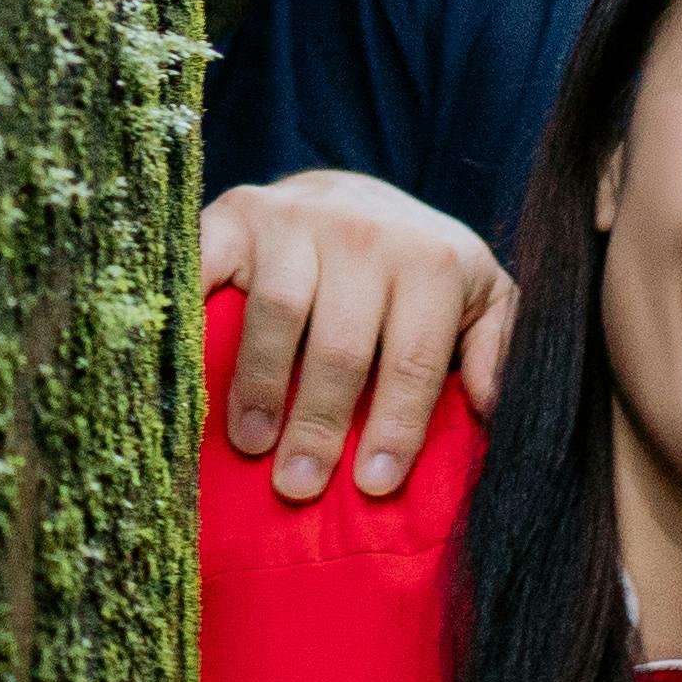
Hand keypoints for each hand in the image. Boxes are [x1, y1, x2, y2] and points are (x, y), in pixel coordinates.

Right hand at [201, 167, 516, 503]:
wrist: (350, 194)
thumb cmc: (413, 267)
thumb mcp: (478, 299)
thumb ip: (497, 346)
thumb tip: (490, 403)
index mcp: (432, 261)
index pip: (413, 360)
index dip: (395, 427)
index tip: (374, 485)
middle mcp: (366, 232)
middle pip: (340, 345)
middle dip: (321, 424)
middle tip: (299, 486)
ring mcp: (297, 218)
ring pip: (277, 313)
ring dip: (261, 386)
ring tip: (251, 444)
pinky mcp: (239, 213)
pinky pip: (211, 268)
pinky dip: (192, 314)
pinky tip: (185, 366)